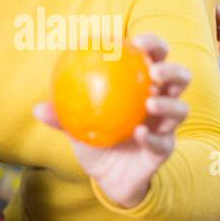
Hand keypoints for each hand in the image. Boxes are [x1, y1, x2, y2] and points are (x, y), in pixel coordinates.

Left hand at [35, 33, 189, 208]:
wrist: (108, 179)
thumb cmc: (95, 142)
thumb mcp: (76, 129)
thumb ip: (61, 117)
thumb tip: (37, 107)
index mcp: (142, 87)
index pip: (154, 58)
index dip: (152, 45)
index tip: (137, 41)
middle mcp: (160, 102)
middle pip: (180, 77)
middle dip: (171, 69)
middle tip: (154, 70)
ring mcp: (166, 126)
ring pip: (181, 109)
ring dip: (168, 103)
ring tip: (150, 102)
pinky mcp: (164, 150)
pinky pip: (163, 142)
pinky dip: (152, 136)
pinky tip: (139, 133)